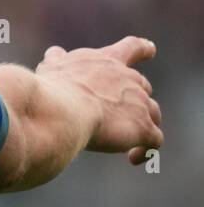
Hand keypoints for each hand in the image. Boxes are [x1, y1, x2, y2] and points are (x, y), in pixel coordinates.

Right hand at [36, 36, 161, 163]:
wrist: (61, 110)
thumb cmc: (52, 88)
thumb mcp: (53, 67)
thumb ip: (58, 61)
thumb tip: (55, 53)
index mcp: (106, 62)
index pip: (131, 48)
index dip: (142, 48)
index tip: (150, 48)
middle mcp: (128, 78)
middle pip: (143, 86)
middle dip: (134, 98)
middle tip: (118, 114)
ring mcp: (139, 103)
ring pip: (152, 113)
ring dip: (141, 126)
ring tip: (128, 143)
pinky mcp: (143, 128)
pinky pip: (153, 141)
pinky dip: (146, 150)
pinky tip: (133, 158)